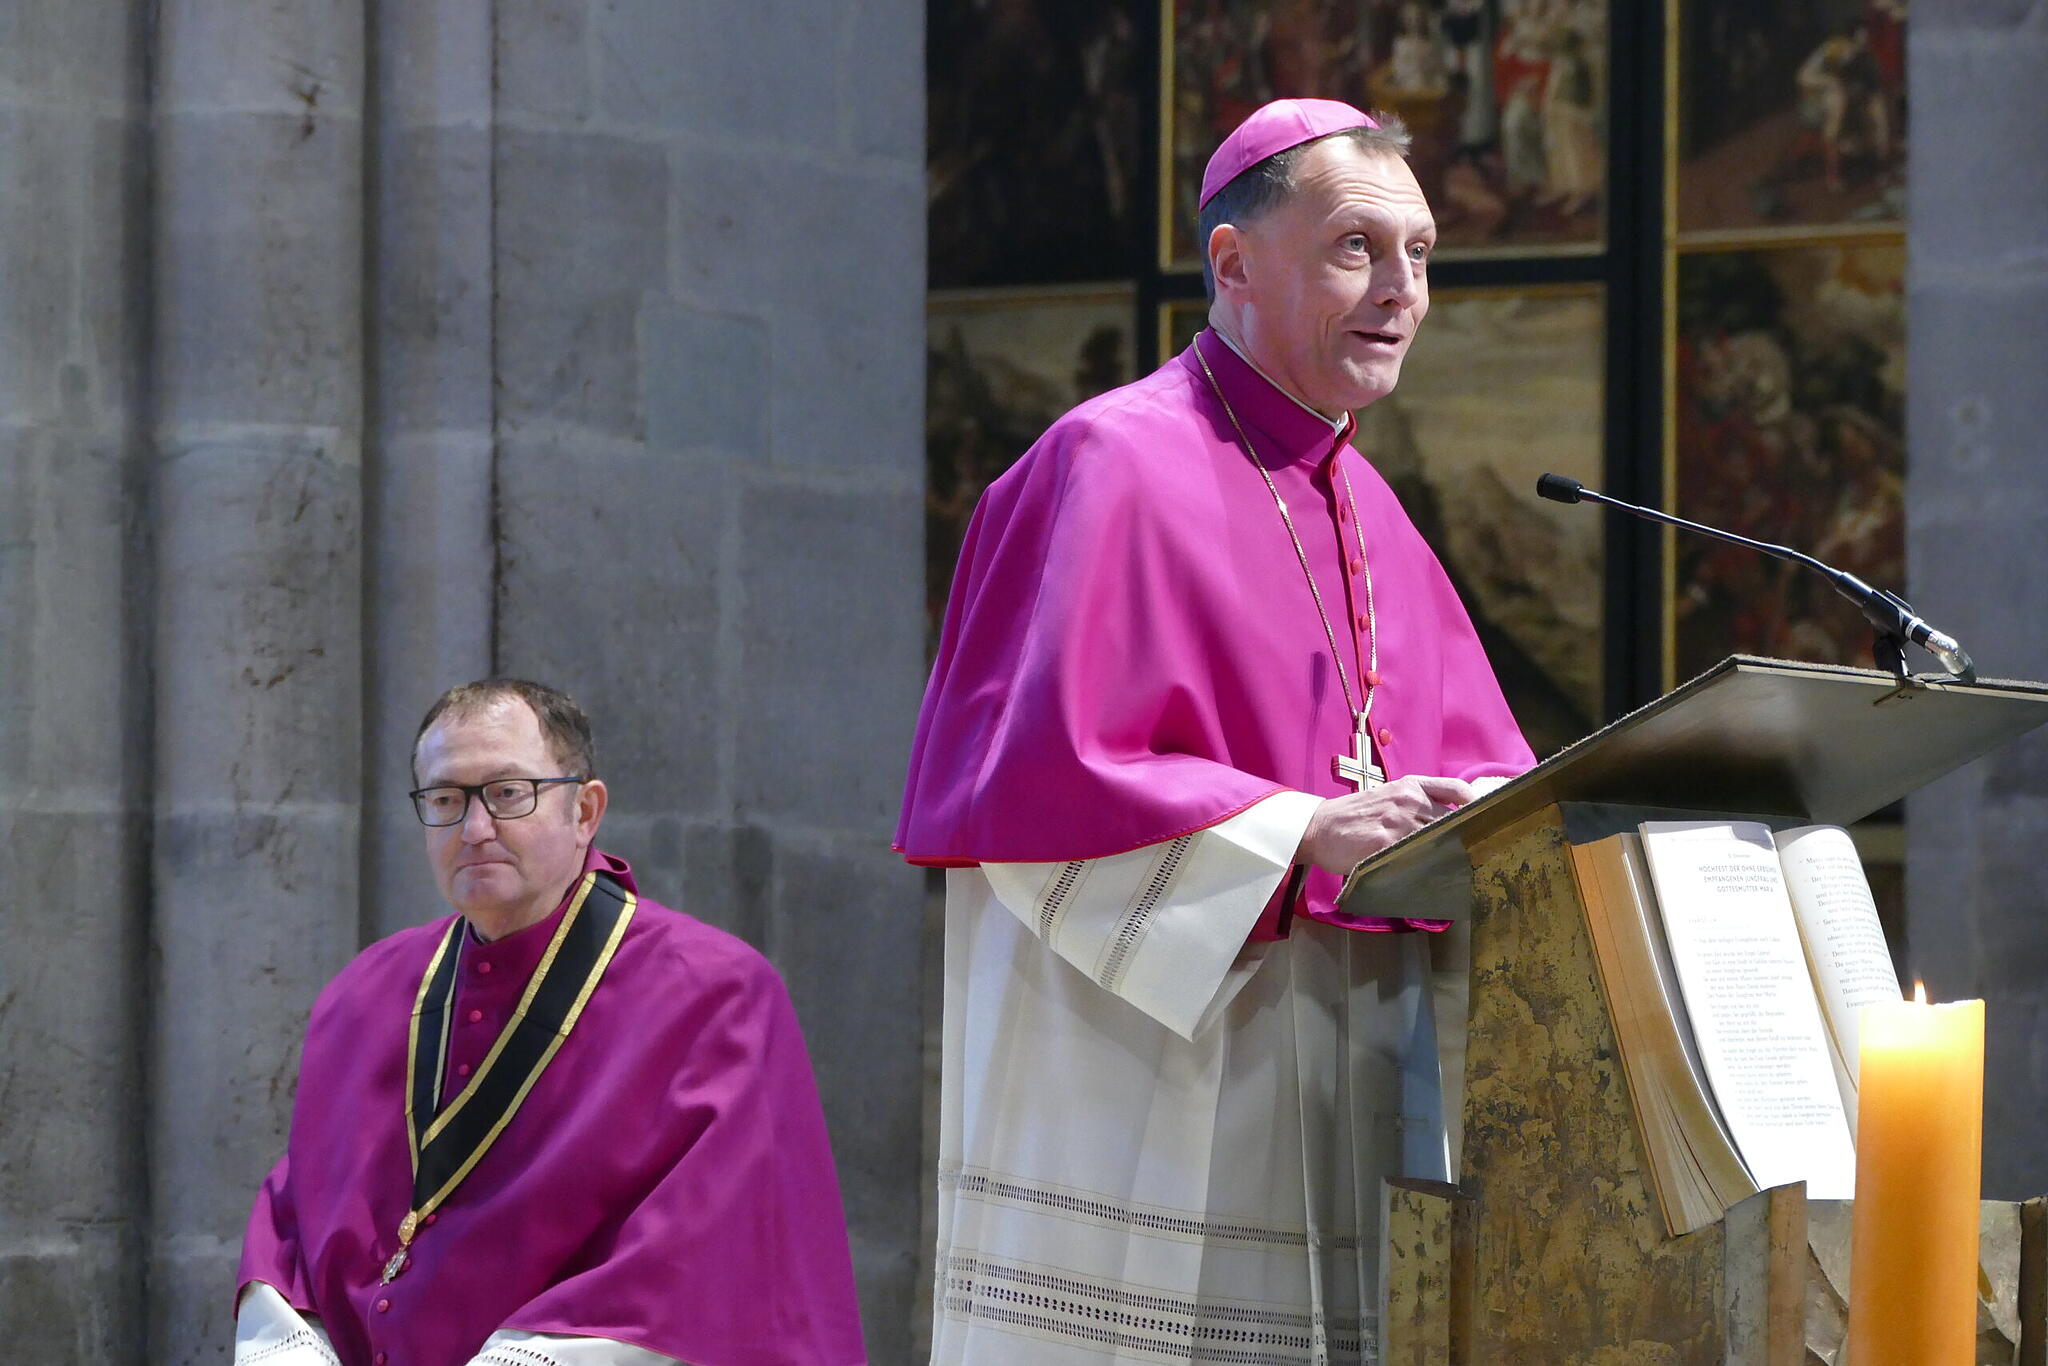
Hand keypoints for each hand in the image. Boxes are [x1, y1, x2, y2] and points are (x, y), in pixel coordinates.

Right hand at [1296, 776, 1474, 875]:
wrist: (1319, 827)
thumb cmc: (1356, 814)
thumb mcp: (1389, 796)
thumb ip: (1418, 803)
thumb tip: (1453, 823)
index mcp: (1411, 786)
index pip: (1457, 791)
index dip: (1475, 807)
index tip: (1483, 823)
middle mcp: (1409, 800)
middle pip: (1453, 821)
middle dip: (1463, 838)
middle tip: (1472, 855)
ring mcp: (1398, 822)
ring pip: (1439, 841)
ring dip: (1448, 856)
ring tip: (1454, 870)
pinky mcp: (1385, 844)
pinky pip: (1417, 858)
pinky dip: (1427, 868)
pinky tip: (1431, 877)